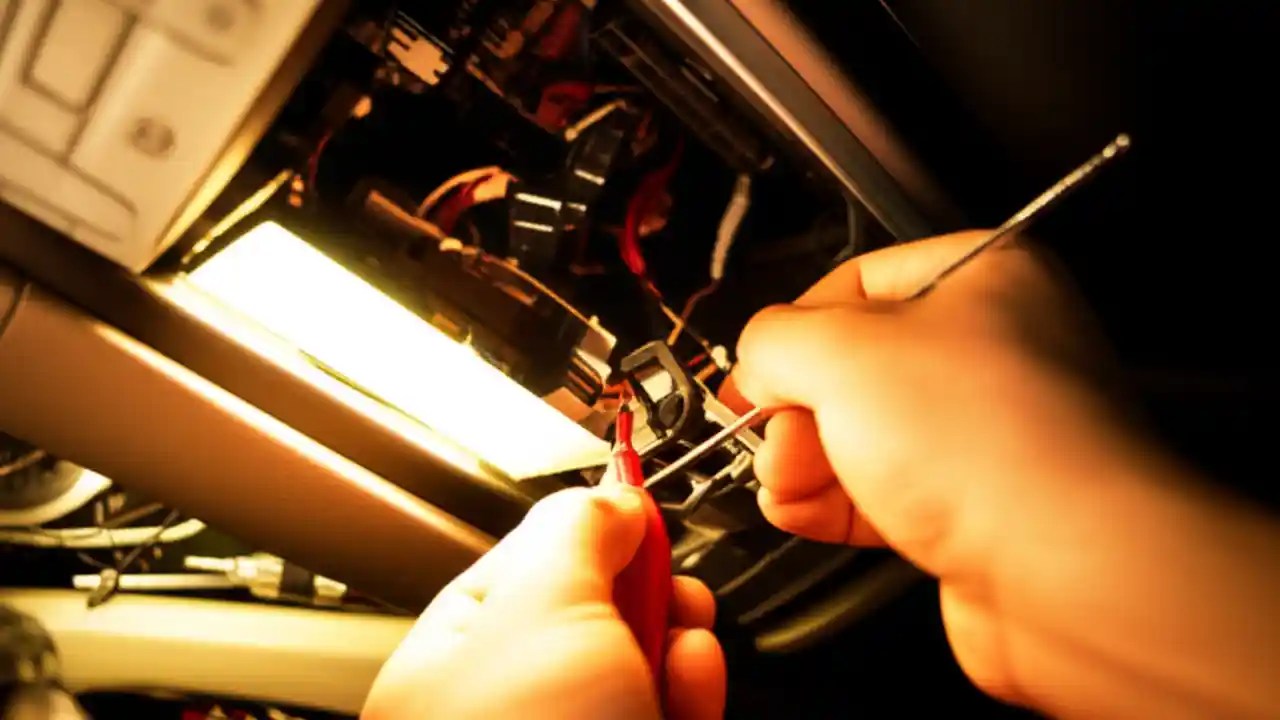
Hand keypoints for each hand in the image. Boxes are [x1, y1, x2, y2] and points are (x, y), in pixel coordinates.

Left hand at [362, 485, 725, 719]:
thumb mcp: (546, 605)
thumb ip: (578, 533)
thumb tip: (611, 496)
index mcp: (452, 661)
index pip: (522, 565)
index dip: (584, 532)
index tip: (636, 507)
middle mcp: (508, 709)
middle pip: (589, 615)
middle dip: (641, 587)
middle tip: (665, 576)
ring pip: (637, 667)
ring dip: (673, 638)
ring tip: (685, 632)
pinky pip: (666, 712)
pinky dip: (690, 689)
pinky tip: (695, 677)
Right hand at [726, 232, 1155, 707]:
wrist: (1066, 570)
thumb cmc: (987, 440)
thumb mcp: (841, 352)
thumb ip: (776, 340)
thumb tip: (758, 360)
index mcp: (983, 277)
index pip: (858, 280)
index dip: (792, 325)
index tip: (751, 368)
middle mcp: (993, 351)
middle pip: (854, 366)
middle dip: (794, 407)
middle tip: (767, 434)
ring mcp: (988, 436)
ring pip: (864, 436)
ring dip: (804, 461)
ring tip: (780, 483)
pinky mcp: (977, 510)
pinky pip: (886, 494)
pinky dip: (834, 502)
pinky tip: (799, 512)